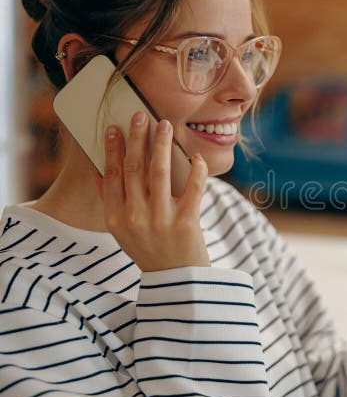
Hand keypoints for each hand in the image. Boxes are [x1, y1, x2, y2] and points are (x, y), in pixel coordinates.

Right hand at [98, 111, 210, 271]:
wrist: (177, 280)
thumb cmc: (150, 249)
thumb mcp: (122, 232)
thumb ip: (111, 204)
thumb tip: (100, 172)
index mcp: (115, 219)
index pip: (111, 176)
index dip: (112, 150)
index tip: (114, 128)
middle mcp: (135, 218)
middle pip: (134, 168)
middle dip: (137, 138)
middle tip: (140, 115)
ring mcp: (161, 220)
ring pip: (159, 172)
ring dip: (162, 145)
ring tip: (166, 125)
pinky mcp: (187, 222)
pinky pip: (192, 187)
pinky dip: (195, 169)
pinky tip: (196, 157)